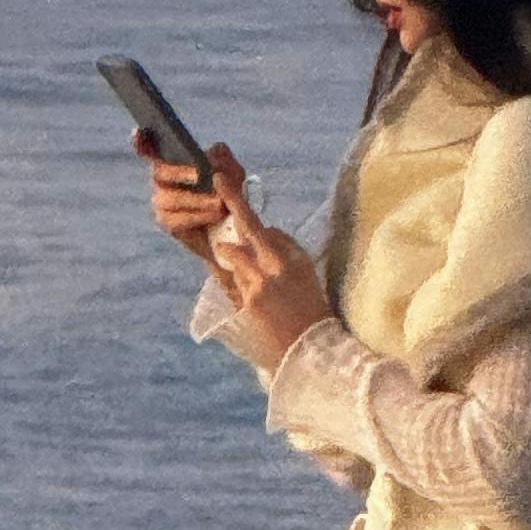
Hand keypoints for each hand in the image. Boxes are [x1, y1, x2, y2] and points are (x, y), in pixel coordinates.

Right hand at [141, 133, 246, 257]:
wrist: (231, 228)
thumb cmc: (229, 193)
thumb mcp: (233, 173)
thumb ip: (225, 160)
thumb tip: (212, 155)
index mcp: (173, 160)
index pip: (150, 148)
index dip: (141, 141)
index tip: (139, 132)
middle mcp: (162, 179)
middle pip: (160, 172)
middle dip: (180, 172)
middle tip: (200, 175)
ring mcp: (161, 201)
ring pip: (171, 198)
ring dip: (197, 200)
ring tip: (219, 202)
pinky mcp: (167, 222)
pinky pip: (177, 219)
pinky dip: (199, 216)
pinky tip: (215, 215)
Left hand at [203, 185, 336, 372]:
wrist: (310, 349)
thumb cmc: (311, 316)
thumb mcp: (307, 280)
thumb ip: (286, 257)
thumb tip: (267, 237)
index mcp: (298, 258)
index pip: (271, 232)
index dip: (256, 227)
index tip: (238, 204)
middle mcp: (281, 263)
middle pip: (252, 226)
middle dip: (234, 201)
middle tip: (219, 179)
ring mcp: (262, 280)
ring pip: (235, 254)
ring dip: (230, 253)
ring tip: (228, 253)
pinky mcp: (250, 298)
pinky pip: (235, 281)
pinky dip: (237, 282)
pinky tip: (250, 296)